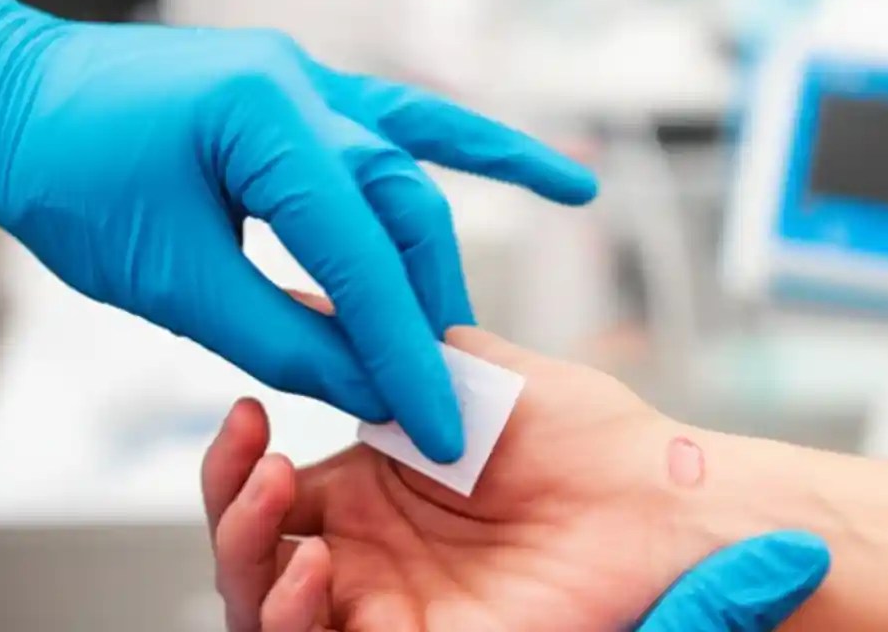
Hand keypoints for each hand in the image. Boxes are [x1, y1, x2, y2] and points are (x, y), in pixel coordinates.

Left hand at [0, 0, 596, 461]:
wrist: (12, 103)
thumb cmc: (65, 176)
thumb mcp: (168, 278)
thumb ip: (280, 336)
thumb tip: (368, 384)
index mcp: (262, 117)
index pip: (360, 252)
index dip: (401, 346)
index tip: (436, 417)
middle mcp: (303, 87)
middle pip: (404, 210)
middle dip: (425, 311)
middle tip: (441, 393)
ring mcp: (314, 84)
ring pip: (415, 174)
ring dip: (444, 259)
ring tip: (473, 338)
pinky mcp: (313, 100)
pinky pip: (410, 125)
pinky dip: (479, 152)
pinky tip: (554, 176)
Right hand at [202, 323, 827, 630]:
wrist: (655, 501)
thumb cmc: (585, 437)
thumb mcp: (474, 369)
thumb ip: (391, 343)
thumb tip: (322, 288)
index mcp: (373, 488)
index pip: (267, 487)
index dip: (236, 459)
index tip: (245, 411)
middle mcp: (369, 551)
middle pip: (251, 553)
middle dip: (232, 510)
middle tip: (260, 461)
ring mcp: (387, 604)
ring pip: (263, 606)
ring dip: (246, 559)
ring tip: (277, 495)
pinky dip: (288, 617)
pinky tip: (311, 569)